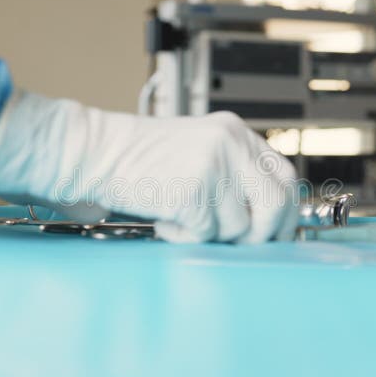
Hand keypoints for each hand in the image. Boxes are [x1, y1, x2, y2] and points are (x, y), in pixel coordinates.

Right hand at [0, 90, 299, 242]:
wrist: (92, 152)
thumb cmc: (137, 159)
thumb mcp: (197, 153)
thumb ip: (232, 176)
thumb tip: (266, 220)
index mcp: (234, 132)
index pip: (284, 176)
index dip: (284, 212)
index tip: (276, 233)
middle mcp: (230, 143)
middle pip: (276, 202)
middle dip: (264, 233)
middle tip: (241, 244)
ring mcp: (214, 165)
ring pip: (239, 226)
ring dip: (210, 235)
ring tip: (180, 218)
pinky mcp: (193, 190)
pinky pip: (205, 235)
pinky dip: (184, 238)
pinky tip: (164, 219)